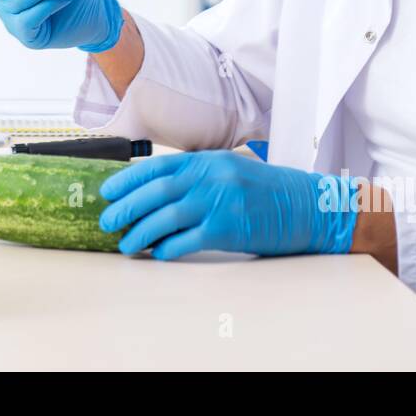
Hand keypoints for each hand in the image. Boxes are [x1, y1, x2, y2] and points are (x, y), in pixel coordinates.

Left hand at [98, 150, 357, 259]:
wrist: (308, 206)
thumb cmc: (267, 191)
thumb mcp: (230, 171)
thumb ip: (198, 177)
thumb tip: (156, 193)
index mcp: (208, 161)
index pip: (158, 166)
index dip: (128, 179)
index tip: (107, 191)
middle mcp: (211, 177)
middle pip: (156, 192)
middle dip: (126, 208)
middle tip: (106, 222)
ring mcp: (220, 203)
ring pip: (166, 218)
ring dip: (140, 233)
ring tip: (126, 245)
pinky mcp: (229, 230)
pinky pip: (188, 241)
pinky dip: (168, 249)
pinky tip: (156, 255)